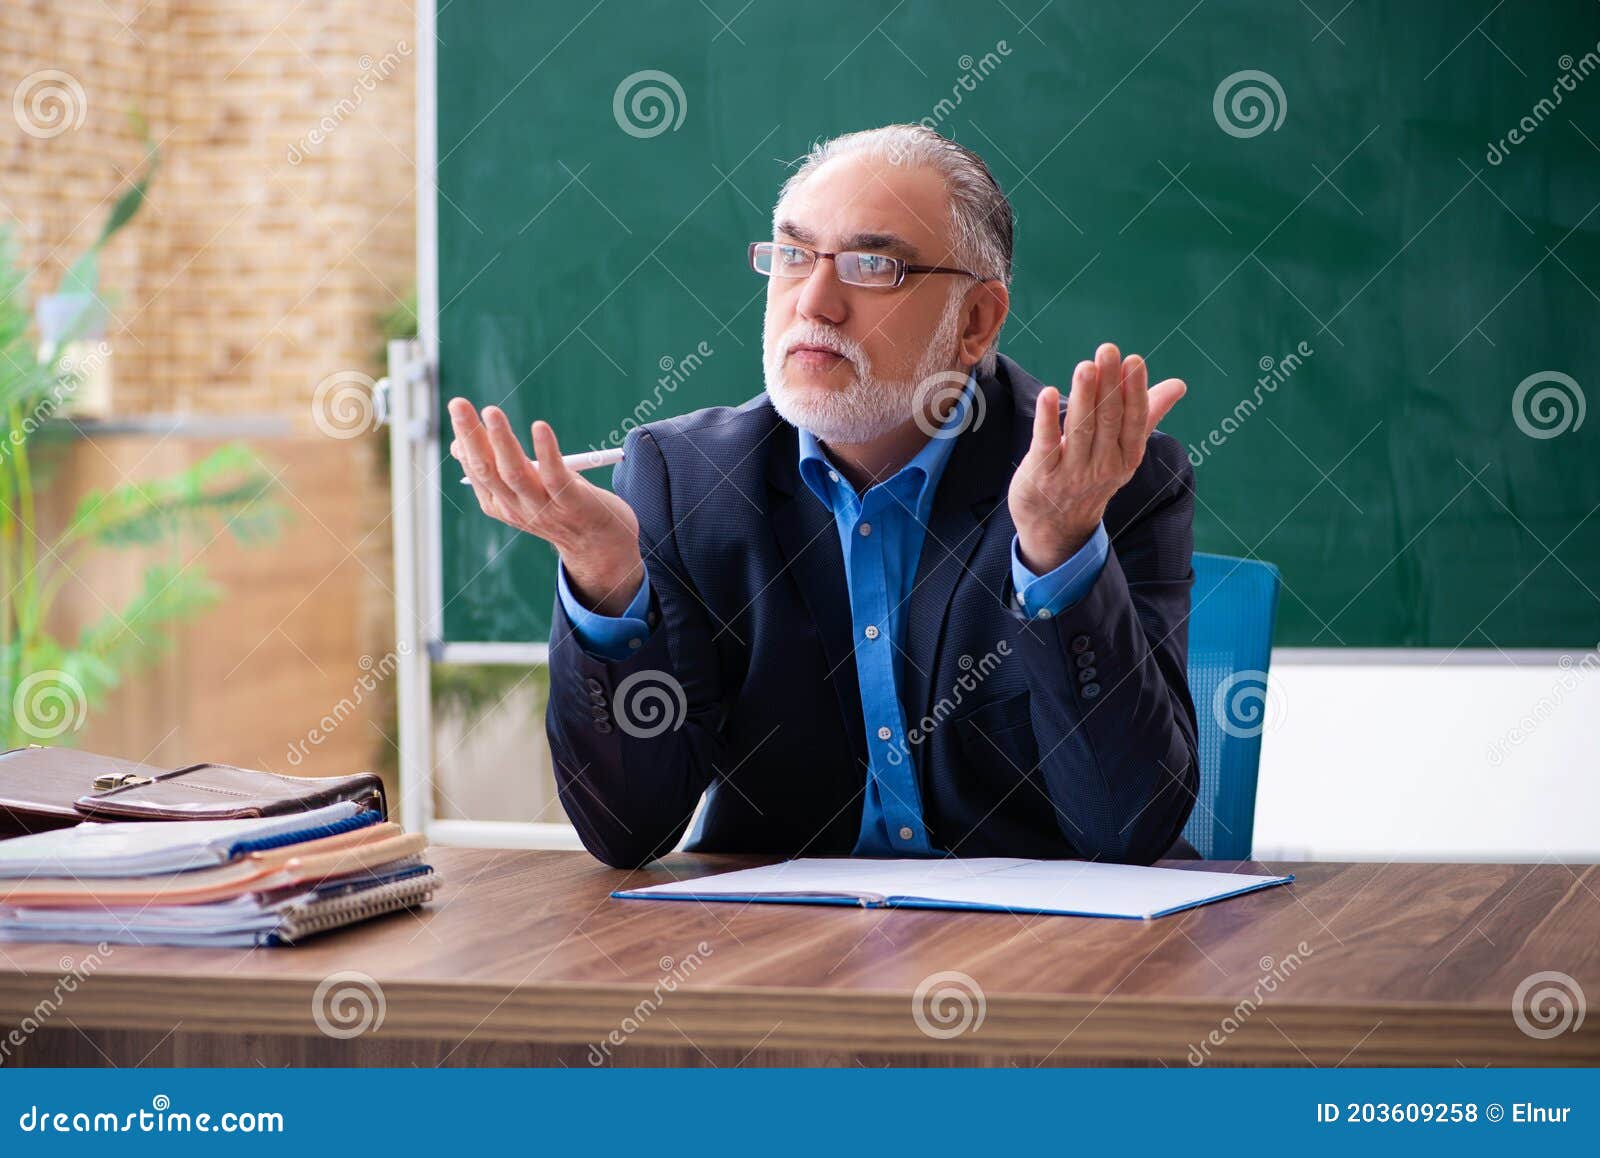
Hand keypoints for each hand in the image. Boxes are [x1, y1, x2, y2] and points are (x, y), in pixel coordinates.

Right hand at [447, 398, 643, 615]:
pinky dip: (546, 452)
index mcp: (499, 504)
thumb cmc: (559, 507)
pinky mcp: (571, 504)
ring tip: (492, 412)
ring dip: (501, 442)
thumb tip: (459, 446)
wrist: (599, 545)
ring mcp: (542, 508)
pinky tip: (540, 428)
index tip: (458, 408)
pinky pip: (555, 478)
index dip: (465, 438)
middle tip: (458, 403)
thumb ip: (495, 471)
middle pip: (487, 469)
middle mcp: (516, 507)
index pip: (476, 469)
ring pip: (514, 473)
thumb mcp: (521, 490)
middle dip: (471, 435)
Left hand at [1008, 342, 1185, 572]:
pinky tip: (1049, 394)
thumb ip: (1147, 414)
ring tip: (1086, 367)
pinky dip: (1047, 419)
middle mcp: (1103, 466)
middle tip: (1108, 350)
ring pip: (1081, 429)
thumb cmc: (1091, 476)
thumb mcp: (1123, 451)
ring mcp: (1072, 472)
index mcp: (1126, 457)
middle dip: (1109, 384)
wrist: (1056, 527)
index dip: (1134, 390)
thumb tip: (1179, 384)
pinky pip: (1046, 443)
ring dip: (1083, 396)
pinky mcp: (1041, 474)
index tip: (1133, 360)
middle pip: (1108, 420)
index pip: (1134, 419)